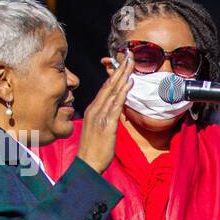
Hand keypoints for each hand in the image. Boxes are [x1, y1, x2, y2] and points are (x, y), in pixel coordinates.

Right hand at [77, 50, 133, 172]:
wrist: (87, 164)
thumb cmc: (94, 149)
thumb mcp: (98, 129)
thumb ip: (105, 117)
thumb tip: (114, 110)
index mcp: (93, 109)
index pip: (105, 87)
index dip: (115, 74)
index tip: (124, 62)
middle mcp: (95, 109)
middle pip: (109, 84)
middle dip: (121, 69)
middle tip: (130, 54)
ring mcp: (100, 116)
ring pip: (113, 91)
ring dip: (123, 75)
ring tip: (133, 63)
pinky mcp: (107, 125)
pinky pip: (116, 105)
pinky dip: (123, 92)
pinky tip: (129, 83)